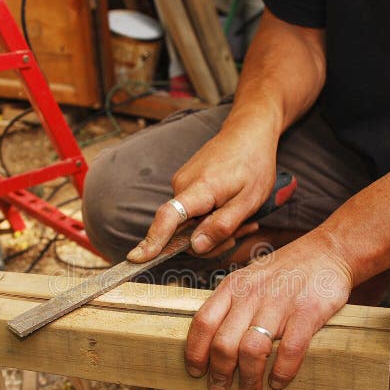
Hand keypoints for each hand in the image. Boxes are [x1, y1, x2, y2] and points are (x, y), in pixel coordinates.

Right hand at [127, 122, 278, 262]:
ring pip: (191, 224)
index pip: (168, 217)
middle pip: (183, 230)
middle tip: (246, 227)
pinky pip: (193, 213)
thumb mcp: (248, 201)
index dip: (153, 240)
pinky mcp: (185, 185)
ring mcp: (181, 183)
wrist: (249, 131)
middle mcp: (182, 185)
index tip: (136, 257)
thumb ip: (222, 226)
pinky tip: (233, 208)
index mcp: (199, 188)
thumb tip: (196, 247)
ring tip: (244, 215)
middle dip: (212, 240)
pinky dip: (212, 217)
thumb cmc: (253, 163)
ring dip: (216, 227)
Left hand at [184, 230, 353, 389]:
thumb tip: (214, 345)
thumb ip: (232, 305)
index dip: (195, 352)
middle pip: (223, 342)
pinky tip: (279, 382)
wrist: (328, 250)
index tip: (195, 372)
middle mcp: (252, 294)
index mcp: (233, 286)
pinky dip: (282, 372)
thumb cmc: (286, 270)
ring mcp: (280, 302)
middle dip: (219, 373)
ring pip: (253, 349)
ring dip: (249, 379)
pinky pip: (290, 349)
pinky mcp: (308, 311)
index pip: (203, 322)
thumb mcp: (250, 278)